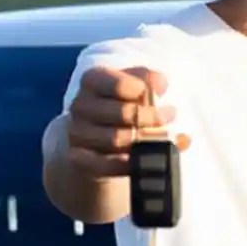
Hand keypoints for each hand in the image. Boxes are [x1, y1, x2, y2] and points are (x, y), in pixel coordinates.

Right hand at [66, 66, 189, 177]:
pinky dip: (128, 164)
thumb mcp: (135, 88)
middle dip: (151, 117)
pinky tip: (143, 159)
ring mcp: (77, 133)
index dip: (141, 90)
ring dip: (144, 141)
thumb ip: (148, 81)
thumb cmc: (122, 106)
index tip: (158, 94)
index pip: (117, 84)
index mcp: (92, 81)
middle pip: (122, 112)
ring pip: (116, 139)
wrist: (99, 139)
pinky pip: (106, 164)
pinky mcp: (80, 159)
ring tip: (164, 138)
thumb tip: (160, 82)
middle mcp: (80, 106)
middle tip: (168, 117)